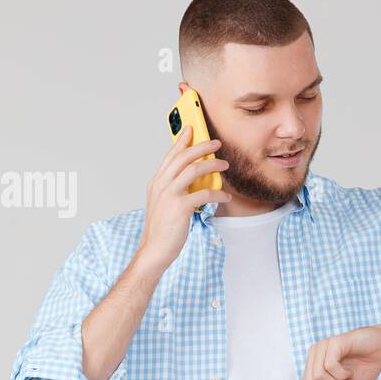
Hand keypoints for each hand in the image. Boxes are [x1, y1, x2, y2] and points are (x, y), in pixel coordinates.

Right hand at [136, 124, 230, 270]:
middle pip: (183, 157)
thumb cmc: (162, 230)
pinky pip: (204, 194)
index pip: (170, 156)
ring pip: (193, 170)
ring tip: (224, 164)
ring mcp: (169, 195)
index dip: (182, 141)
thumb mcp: (164, 204)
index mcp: (157, 183)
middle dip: (201, 146)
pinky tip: (225, 197)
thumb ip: (175, 190)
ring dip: (212, 165)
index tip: (192, 129)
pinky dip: (217, 194)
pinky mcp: (180, 207)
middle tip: (216, 142)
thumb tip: (194, 180)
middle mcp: (161, 185)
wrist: (154, 250)